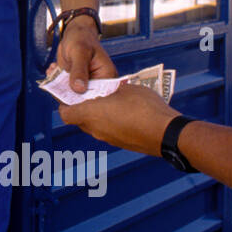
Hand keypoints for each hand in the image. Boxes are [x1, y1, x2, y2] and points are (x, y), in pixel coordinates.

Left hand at [53, 17, 116, 92]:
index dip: (83, 99)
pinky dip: (54, 82)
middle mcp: (97, 83)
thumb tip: (78, 89)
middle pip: (83, 99)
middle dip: (66, 91)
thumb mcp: (80, 52)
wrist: (74, 33)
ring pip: (70, 95)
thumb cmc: (81, 38)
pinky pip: (62, 89)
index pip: (97, 95)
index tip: (67, 91)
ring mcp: (84, 84)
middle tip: (56, 78)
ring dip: (58, 85)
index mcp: (107, 77)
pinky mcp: (73, 83)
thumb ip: (79, 70)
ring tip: (54, 69)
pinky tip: (53, 68)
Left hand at [57, 82, 178, 156]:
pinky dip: (111, 123)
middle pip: (80, 120)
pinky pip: (109, 131)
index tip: (71, 93)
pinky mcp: (122, 144)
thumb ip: (110, 88)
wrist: (167, 133)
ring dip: (98, 115)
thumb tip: (108, 88)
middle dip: (82, 107)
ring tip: (111, 101)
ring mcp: (109, 139)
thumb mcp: (125, 88)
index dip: (64, 104)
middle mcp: (96, 130)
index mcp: (91, 114)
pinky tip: (125, 113)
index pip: (66, 113)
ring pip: (95, 126)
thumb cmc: (143, 106)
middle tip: (91, 94)